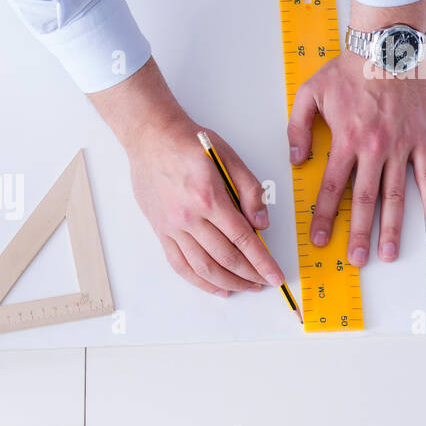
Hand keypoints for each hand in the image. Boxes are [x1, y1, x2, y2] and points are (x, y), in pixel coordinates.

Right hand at [89, 58, 285, 296]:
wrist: (151, 138)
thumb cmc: (188, 143)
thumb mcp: (229, 157)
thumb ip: (250, 191)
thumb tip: (261, 224)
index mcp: (209, 197)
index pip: (242, 238)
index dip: (262, 261)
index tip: (275, 276)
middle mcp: (189, 216)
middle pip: (225, 258)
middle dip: (249, 275)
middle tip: (263, 282)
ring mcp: (172, 226)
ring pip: (202, 267)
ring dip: (227, 283)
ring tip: (244, 287)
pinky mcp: (160, 230)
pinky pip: (179, 264)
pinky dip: (198, 281)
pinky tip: (214, 287)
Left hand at [286, 0, 425, 267]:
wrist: (388, 47)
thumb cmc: (350, 69)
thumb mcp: (310, 93)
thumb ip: (298, 128)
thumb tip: (296, 159)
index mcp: (345, 140)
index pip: (333, 188)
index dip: (325, 217)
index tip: (320, 239)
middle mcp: (373, 149)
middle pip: (365, 200)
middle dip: (359, 234)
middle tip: (356, 259)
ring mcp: (400, 147)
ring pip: (396, 195)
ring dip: (393, 227)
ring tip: (389, 252)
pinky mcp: (420, 140)